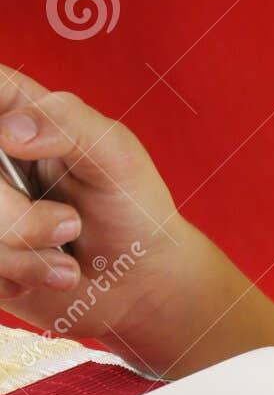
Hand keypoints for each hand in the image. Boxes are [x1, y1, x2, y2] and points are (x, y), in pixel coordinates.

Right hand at [0, 66, 189, 350]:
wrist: (139, 281)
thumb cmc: (133, 206)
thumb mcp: (116, 153)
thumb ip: (67, 124)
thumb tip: (9, 129)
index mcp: (19, 113)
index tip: (11, 142)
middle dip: (18, 216)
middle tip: (72, 224)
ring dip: (24, 254)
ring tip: (68, 261)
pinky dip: (16, 278)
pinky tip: (46, 276)